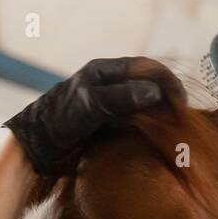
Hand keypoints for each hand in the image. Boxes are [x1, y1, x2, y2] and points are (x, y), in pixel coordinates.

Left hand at [3, 58, 164, 174]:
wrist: (36, 150)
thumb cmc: (57, 122)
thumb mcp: (89, 106)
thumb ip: (120, 97)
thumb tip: (154, 92)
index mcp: (103, 71)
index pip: (143, 68)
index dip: (164, 80)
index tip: (180, 99)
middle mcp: (108, 86)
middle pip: (145, 86)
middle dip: (165, 99)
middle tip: (181, 118)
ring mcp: (108, 107)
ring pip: (141, 106)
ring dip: (158, 116)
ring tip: (174, 131)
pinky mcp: (107, 127)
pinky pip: (133, 124)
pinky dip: (148, 130)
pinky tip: (156, 140)